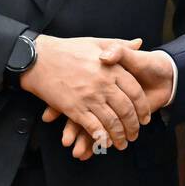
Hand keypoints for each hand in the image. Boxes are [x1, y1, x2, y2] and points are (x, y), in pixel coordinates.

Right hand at [45, 39, 172, 159]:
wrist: (39, 58)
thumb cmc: (67, 49)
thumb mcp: (96, 42)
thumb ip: (119, 46)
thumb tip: (139, 42)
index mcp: (111, 69)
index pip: (135, 92)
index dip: (142, 107)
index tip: (145, 117)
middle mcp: (103, 84)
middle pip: (126, 110)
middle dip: (133, 126)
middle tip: (135, 134)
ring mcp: (89, 98)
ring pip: (112, 122)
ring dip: (119, 136)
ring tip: (123, 143)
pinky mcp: (75, 109)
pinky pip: (93, 128)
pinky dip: (102, 137)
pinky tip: (105, 142)